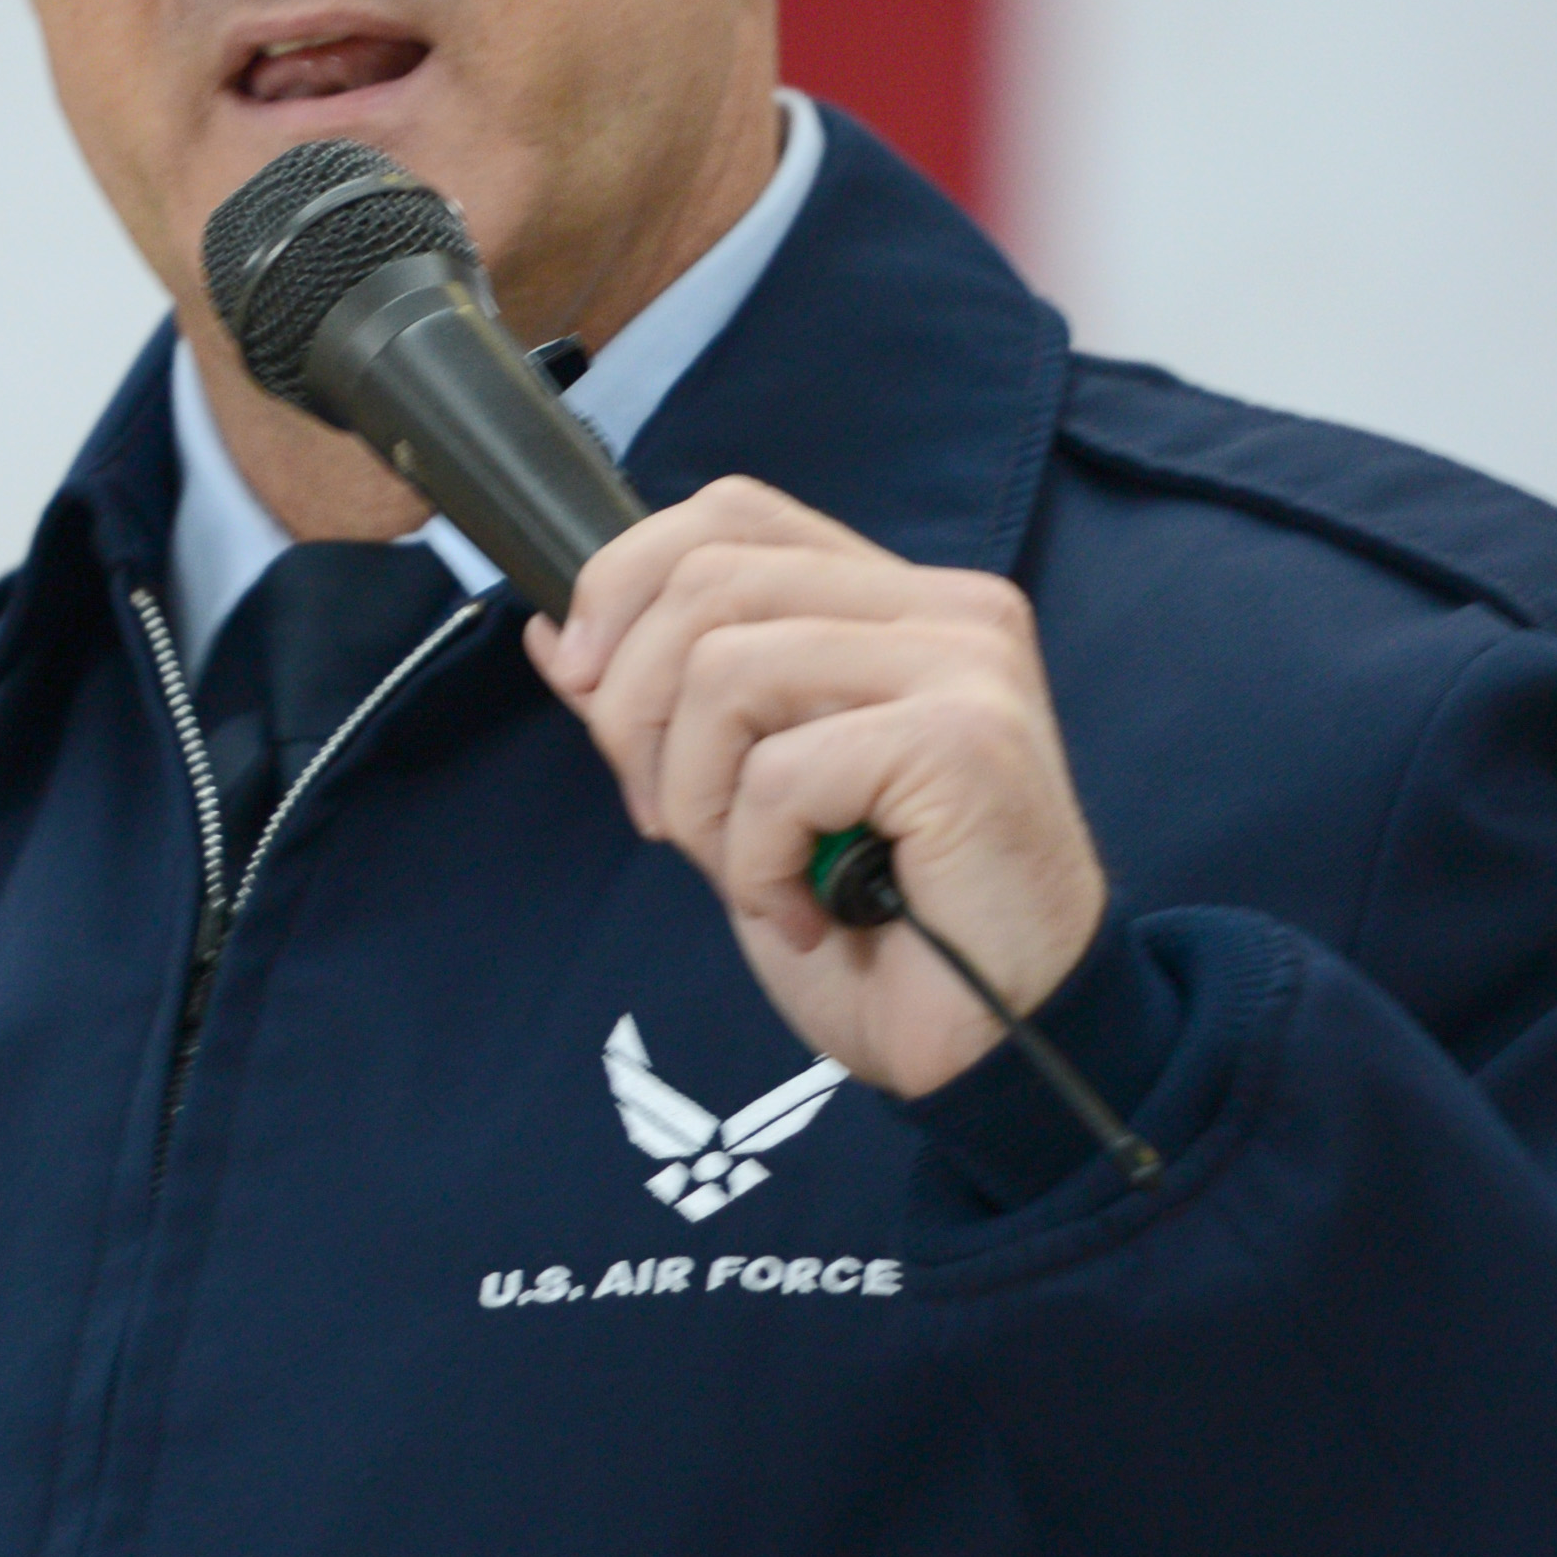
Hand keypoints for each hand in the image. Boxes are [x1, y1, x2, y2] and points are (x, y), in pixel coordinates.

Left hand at [522, 480, 1105, 1098]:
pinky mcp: (962, 741)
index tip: (583, 683)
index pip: (733, 514)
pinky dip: (756, 861)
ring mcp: (964, 667)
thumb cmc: (883, 923)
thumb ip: (671, 704)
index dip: (624, 581)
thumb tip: (557, 635)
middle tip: (663, 820)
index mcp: (899, 603)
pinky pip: (779, 771)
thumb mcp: (745, 794)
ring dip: (697, 799)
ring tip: (752, 875)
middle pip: (707, 583)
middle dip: (635, 712)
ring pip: (726, 671)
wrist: (999, 1043)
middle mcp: (946, 611)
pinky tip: (805, 911)